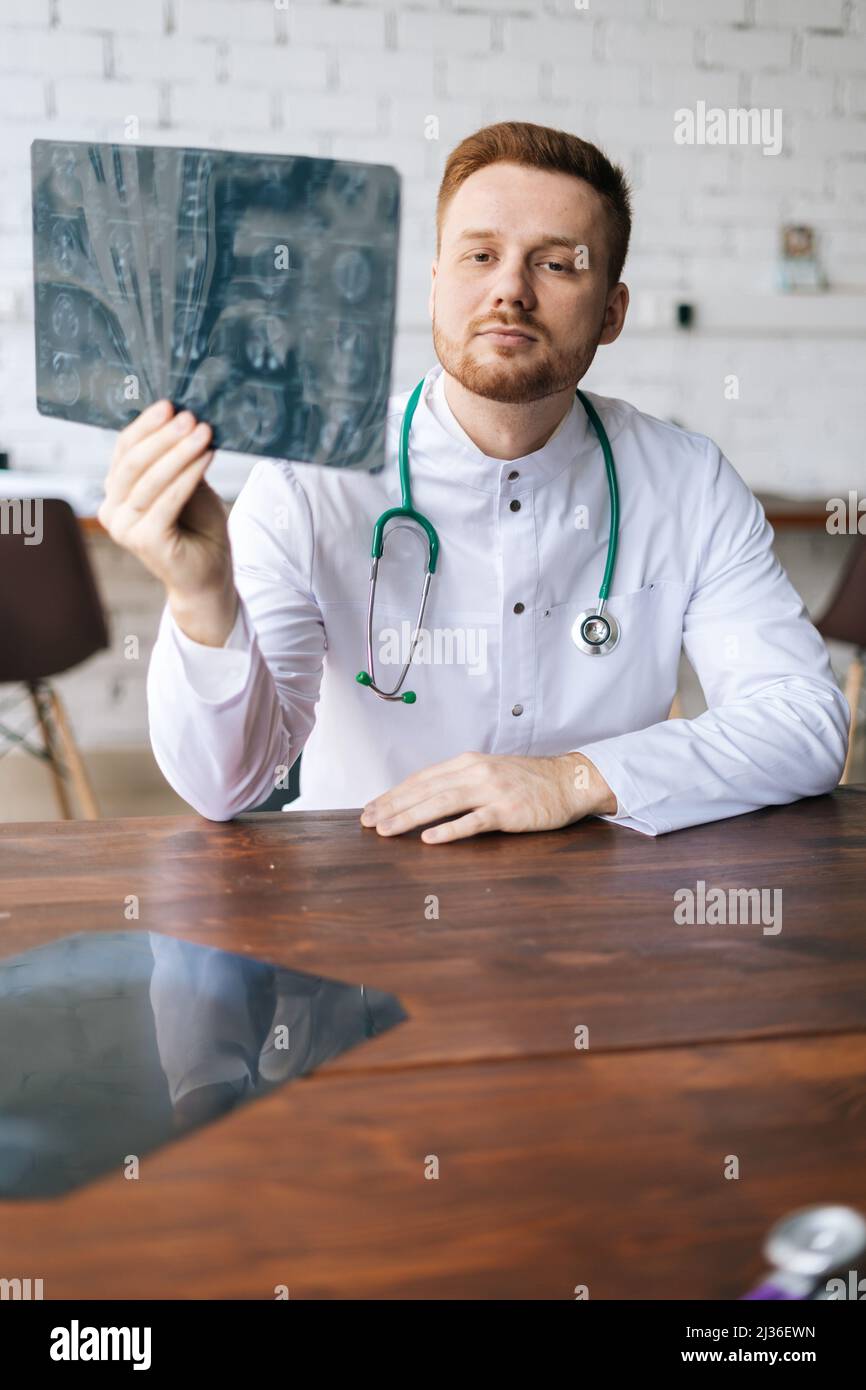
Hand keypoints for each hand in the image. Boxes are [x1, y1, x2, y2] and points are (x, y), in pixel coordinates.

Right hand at [98, 398, 237, 644]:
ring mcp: (124, 528)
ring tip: (204, 432)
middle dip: (164, 436)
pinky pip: (167, 500)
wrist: (209, 576)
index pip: (124, 450)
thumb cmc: (199, 530)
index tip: (170, 405)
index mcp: (117, 492)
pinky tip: (206, 457)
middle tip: (190, 416)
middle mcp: (112, 510)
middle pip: (133, 462)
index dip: (146, 426)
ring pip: (150, 479)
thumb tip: (184, 419)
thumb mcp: (189, 485)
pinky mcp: (144, 540)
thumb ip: (179, 460)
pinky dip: (187, 475)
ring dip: (179, 452)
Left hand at [360, 751, 616, 843]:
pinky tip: (429, 839)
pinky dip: (450, 830)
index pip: (421, 778)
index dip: (394, 793)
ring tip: (386, 829)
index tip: (371, 808)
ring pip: (442, 802)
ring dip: (410, 816)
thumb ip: (460, 782)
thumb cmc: (528, 781)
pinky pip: (473, 821)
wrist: (569, 781)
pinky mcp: (508, 811)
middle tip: (367, 822)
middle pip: (425, 789)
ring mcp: (491, 791)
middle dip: (392, 806)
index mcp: (467, 762)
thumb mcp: (489, 772)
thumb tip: (424, 798)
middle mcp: (475, 772)